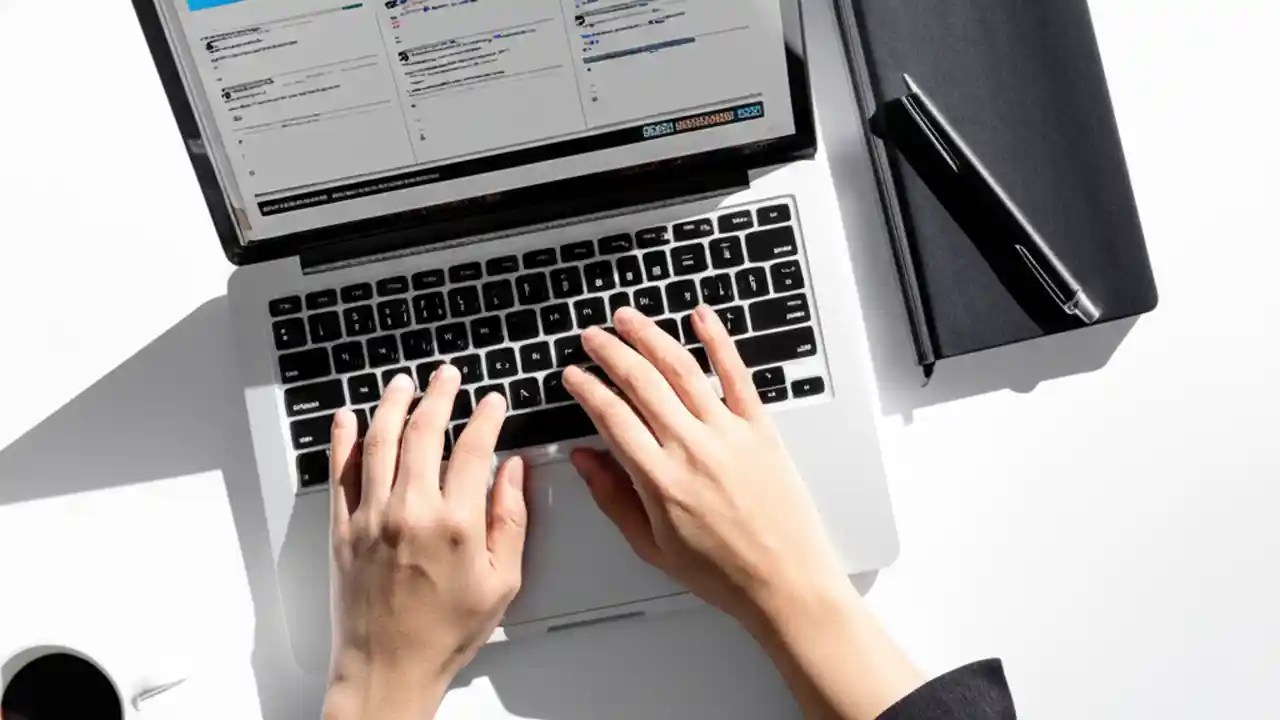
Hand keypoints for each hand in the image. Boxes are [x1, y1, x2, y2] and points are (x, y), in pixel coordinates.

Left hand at [323, 369, 527, 719]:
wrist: (387, 669)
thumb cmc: (444, 634)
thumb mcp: (502, 582)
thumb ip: (510, 520)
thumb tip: (513, 472)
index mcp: (457, 524)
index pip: (474, 448)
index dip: (487, 417)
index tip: (493, 402)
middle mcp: (410, 512)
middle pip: (424, 431)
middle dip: (439, 394)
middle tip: (447, 376)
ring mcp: (370, 517)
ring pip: (380, 440)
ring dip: (392, 403)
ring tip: (402, 382)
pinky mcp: (342, 528)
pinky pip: (339, 471)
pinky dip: (343, 439)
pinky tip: (349, 418)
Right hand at [563, 305, 848, 624]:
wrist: (785, 581)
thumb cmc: (724, 571)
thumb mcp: (652, 545)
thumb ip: (613, 497)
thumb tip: (584, 459)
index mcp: (660, 480)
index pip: (612, 417)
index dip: (588, 389)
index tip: (574, 375)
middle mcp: (692, 449)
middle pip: (641, 382)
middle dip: (610, 352)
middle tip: (593, 337)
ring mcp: (729, 434)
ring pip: (681, 368)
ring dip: (650, 337)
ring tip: (628, 319)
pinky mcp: (760, 428)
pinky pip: (737, 373)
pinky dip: (718, 339)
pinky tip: (701, 317)